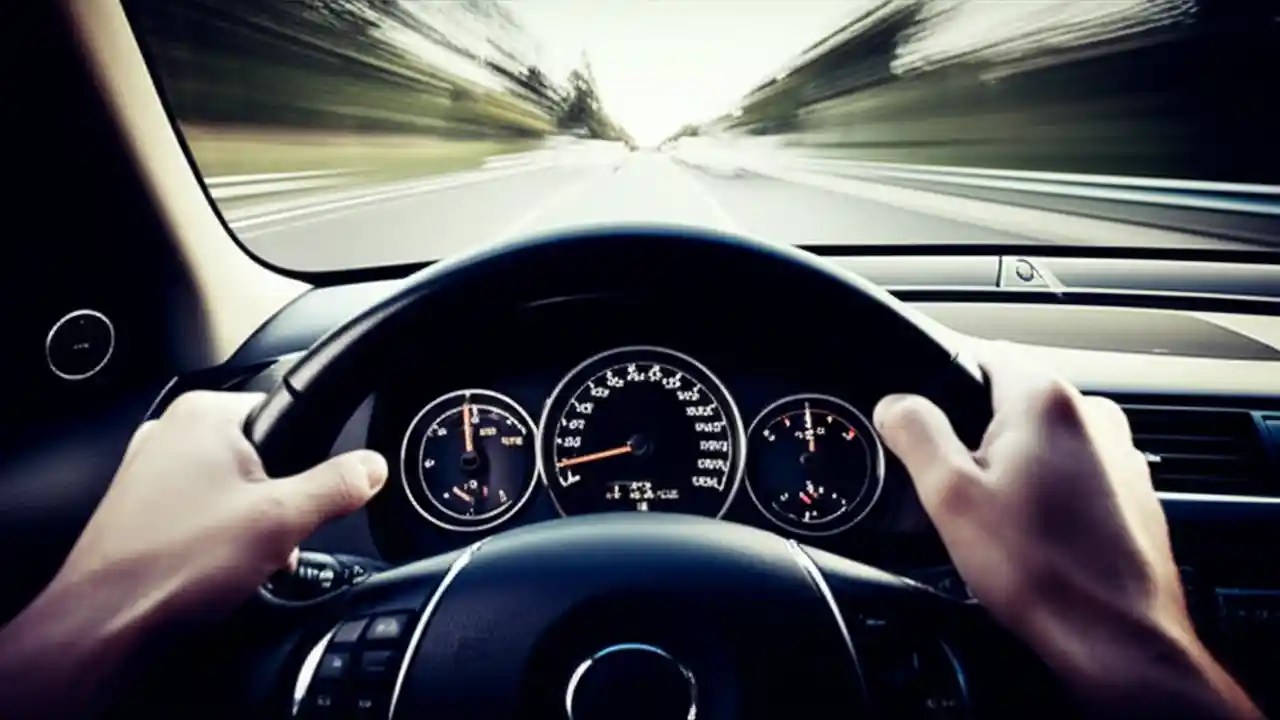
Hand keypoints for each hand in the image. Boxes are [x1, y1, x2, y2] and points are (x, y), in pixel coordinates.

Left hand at [0, 391, 387, 717]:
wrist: (105, 624)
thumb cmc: (175, 564)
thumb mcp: (282, 520)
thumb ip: (337, 486)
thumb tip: (371, 466)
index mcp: (206, 414)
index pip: (288, 410)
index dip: (309, 459)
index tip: (306, 495)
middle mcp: (172, 431)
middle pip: (263, 454)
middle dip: (279, 500)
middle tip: (274, 535)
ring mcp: (150, 468)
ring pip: (232, 487)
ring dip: (251, 523)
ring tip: (242, 557)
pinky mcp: (141, 506)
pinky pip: (203, 511)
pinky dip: (218, 536)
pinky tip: (217, 568)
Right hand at [873, 348, 1259, 718]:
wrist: (1117, 638)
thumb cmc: (1041, 571)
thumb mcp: (949, 495)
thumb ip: (914, 433)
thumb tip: (894, 404)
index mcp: (1044, 398)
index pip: (977, 356)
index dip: (940, 390)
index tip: (925, 432)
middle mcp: (1092, 413)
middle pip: (1007, 402)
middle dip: (975, 440)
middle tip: (960, 494)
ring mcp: (1119, 452)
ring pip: (1039, 441)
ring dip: (1011, 470)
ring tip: (1000, 525)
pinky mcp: (1130, 490)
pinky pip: (1071, 473)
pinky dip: (1045, 495)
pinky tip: (1033, 538)